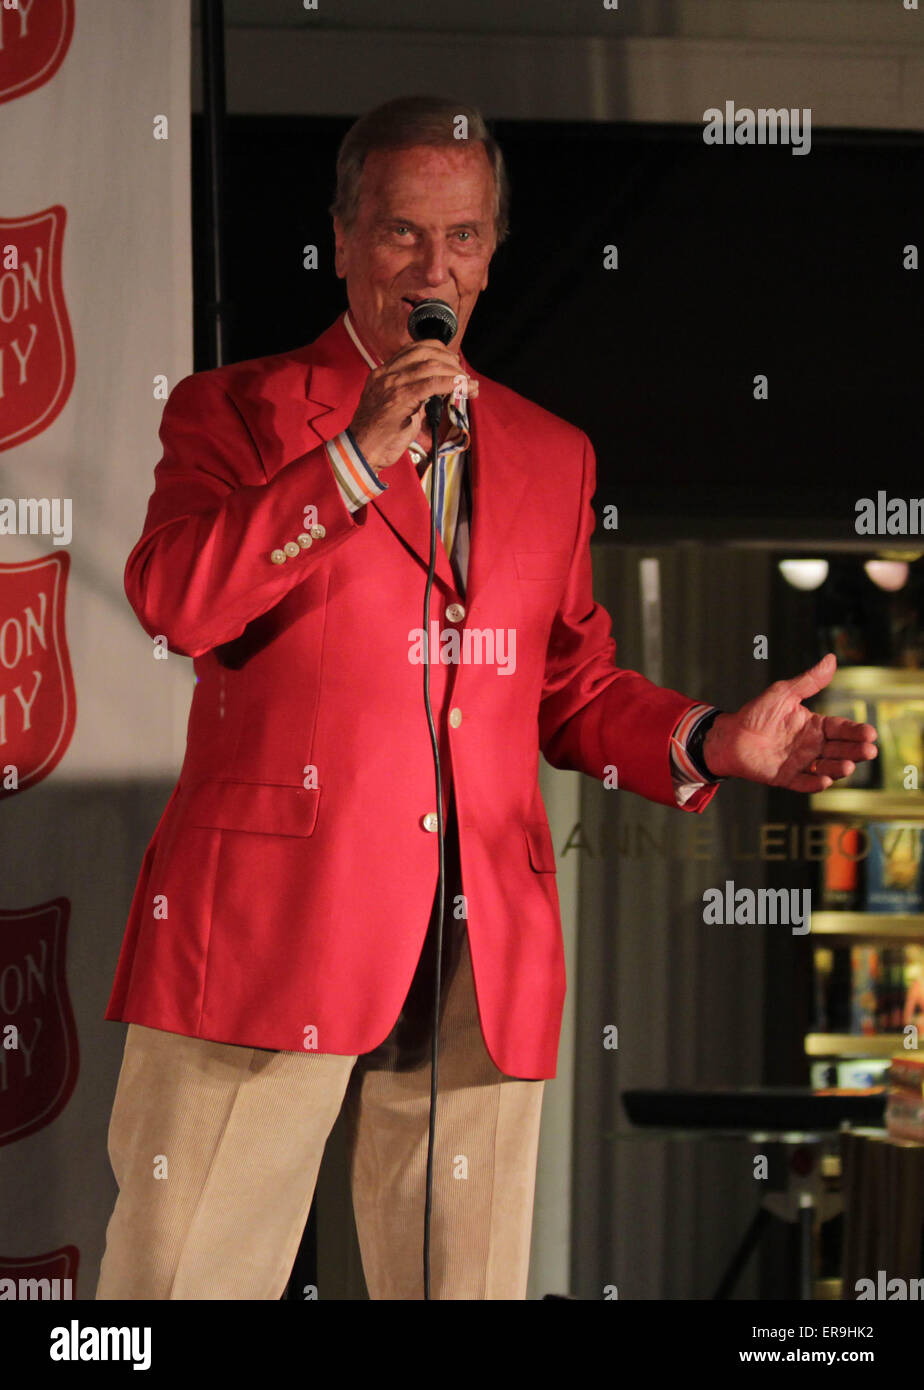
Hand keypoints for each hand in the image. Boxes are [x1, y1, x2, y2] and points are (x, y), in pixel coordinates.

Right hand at [349, 340, 477, 471]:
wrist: (362, 453)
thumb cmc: (379, 436)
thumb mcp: (396, 407)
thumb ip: (414, 395)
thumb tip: (439, 390)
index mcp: (383, 372)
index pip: (414, 349)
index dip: (439, 351)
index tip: (453, 363)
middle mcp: (386, 373)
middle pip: (425, 352)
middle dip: (450, 361)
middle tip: (464, 375)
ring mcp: (392, 384)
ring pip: (431, 366)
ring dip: (456, 374)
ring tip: (469, 384)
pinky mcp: (400, 399)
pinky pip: (432, 384)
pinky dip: (452, 384)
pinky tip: (464, 389)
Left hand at [702, 652, 877, 790]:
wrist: (730, 736)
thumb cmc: (756, 713)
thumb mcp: (783, 693)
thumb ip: (808, 681)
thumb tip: (831, 659)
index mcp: (815, 726)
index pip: (841, 729)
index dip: (856, 732)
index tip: (870, 733)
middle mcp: (813, 746)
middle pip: (840, 750)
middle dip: (856, 751)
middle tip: (869, 751)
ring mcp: (801, 763)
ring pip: (827, 768)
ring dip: (839, 768)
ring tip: (847, 765)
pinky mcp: (787, 778)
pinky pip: (804, 783)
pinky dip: (814, 783)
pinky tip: (823, 780)